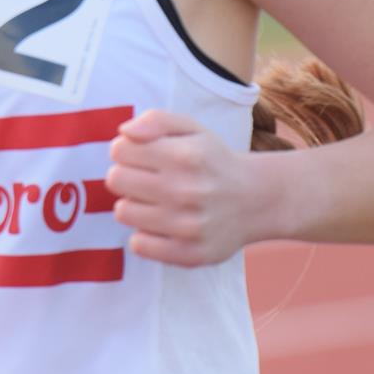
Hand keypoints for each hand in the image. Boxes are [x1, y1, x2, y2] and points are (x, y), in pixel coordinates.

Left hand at [105, 109, 273, 266]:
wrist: (257, 200)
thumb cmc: (213, 161)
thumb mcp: (192, 128)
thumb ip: (156, 120)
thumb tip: (124, 133)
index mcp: (184, 155)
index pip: (120, 150)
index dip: (126, 150)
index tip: (141, 156)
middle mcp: (186, 190)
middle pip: (116, 179)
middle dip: (126, 175)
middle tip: (145, 179)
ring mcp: (188, 225)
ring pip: (123, 212)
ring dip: (134, 204)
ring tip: (154, 201)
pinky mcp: (189, 253)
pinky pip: (139, 245)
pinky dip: (144, 235)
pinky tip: (161, 225)